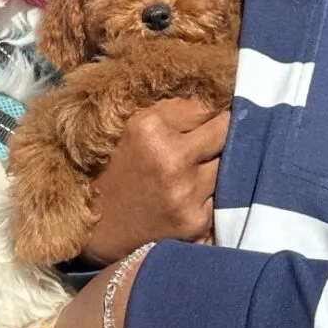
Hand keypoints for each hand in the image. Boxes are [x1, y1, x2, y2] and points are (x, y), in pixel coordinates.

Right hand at [83, 97, 229, 264]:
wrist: (98, 231)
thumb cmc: (113, 171)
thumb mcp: (130, 130)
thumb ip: (169, 112)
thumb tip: (212, 96)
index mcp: (149, 128)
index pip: (203, 106)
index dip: (207, 109)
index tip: (209, 113)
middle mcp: (171, 159)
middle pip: (224, 130)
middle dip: (222, 131)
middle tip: (214, 135)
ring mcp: (186, 192)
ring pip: (228, 162)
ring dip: (219, 162)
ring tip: (199, 166)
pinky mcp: (196, 220)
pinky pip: (222, 194)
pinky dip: (213, 191)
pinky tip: (192, 193)